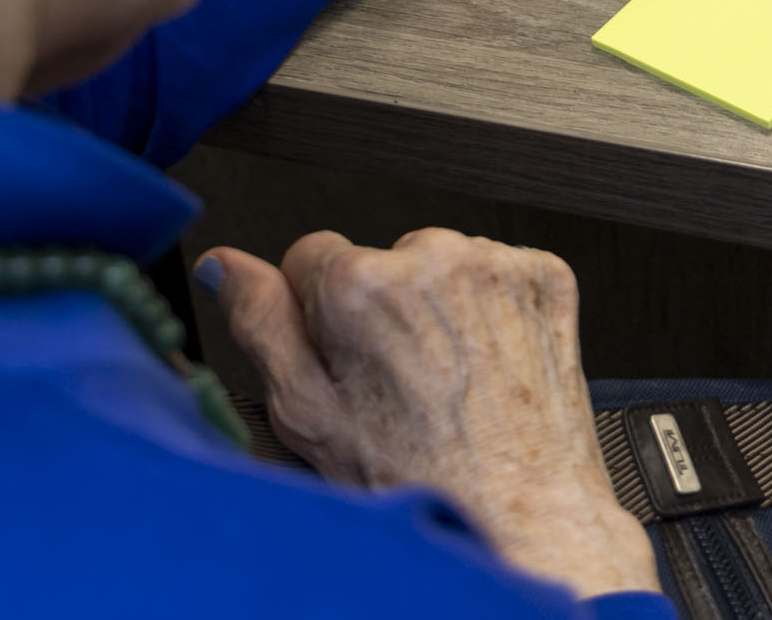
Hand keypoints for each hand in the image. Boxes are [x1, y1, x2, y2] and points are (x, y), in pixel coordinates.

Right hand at [203, 231, 657, 600]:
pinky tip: (484, 368)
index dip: (318, 314)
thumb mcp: (308, 416)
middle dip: (379, 309)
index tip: (343, 357)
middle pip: (377, 259)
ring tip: (447, 382)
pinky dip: (488, 310)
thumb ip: (260, 324)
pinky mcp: (545, 277)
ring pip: (438, 264)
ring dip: (436, 307)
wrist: (525, 517)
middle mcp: (432, 259)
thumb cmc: (419, 481)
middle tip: (397, 384)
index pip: (308, 254)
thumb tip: (226, 268)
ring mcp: (495, 266)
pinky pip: (494, 273)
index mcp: (361, 288)